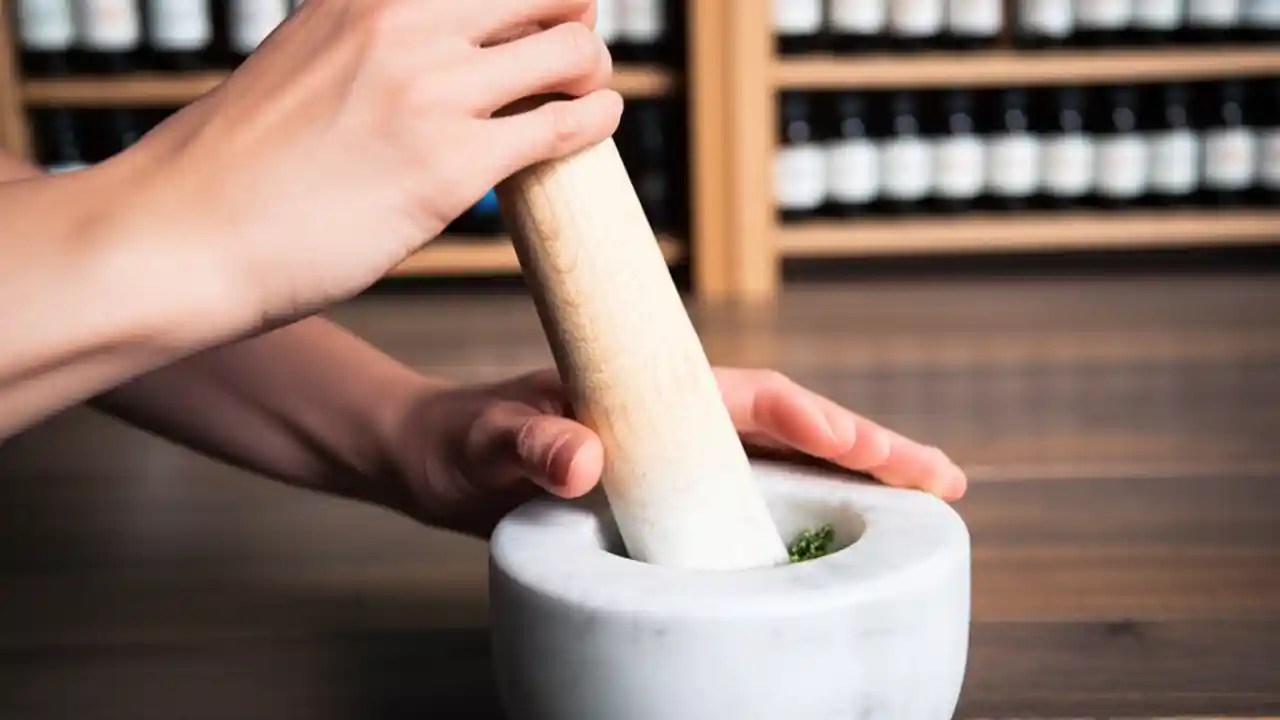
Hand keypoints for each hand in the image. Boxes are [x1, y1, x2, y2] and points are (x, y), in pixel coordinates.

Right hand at [101, 0, 618, 329]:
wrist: (189, 234)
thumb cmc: (240, 162)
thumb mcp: (304, 52)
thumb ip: (369, 34)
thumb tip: (425, 42)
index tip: (542, 11)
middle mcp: (405, 20)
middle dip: (573, 18)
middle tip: (568, 52)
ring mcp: (433, 91)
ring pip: (572, 51)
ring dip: (589, 71)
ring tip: (580, 94)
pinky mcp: (454, 166)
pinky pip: (566, 125)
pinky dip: (595, 121)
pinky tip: (592, 125)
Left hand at [391, 368, 967, 535]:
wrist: (435, 456)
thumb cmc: (459, 439)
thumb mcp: (484, 440)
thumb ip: (528, 442)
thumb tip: (583, 461)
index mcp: (649, 389)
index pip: (749, 398)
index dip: (813, 419)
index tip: (865, 446)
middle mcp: (676, 417)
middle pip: (792, 427)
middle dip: (870, 449)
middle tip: (944, 478)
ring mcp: (678, 455)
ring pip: (782, 462)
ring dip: (853, 479)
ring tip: (926, 499)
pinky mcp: (668, 492)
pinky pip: (748, 500)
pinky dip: (802, 511)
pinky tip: (839, 533)